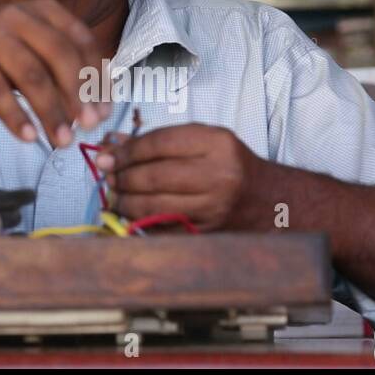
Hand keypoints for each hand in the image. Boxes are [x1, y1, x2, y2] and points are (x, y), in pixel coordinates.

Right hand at [0, 0, 107, 146]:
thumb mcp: (35, 50)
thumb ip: (64, 71)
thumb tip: (98, 109)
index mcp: (44, 11)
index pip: (81, 42)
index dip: (97, 78)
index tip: (105, 111)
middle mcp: (19, 17)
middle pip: (60, 57)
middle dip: (79, 95)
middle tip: (90, 126)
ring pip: (32, 76)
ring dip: (52, 112)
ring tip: (63, 141)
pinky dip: (16, 117)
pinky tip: (30, 137)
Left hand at [95, 124, 262, 231]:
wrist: (266, 199)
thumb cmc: (228, 164)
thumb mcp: (202, 141)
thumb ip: (159, 141)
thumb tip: (110, 145)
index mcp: (217, 144)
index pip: (160, 143)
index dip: (127, 151)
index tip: (108, 156)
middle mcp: (218, 175)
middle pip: (154, 176)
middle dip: (122, 177)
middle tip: (107, 177)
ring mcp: (212, 208)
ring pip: (153, 206)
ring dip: (125, 202)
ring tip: (114, 196)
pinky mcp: (206, 233)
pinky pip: (162, 229)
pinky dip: (138, 223)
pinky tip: (129, 215)